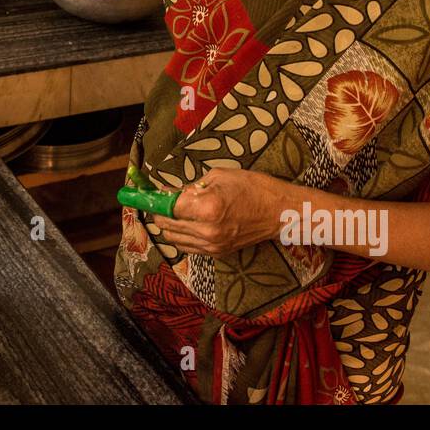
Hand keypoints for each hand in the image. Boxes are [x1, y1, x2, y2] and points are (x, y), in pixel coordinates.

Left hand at [153, 168, 287, 255]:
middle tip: (160, 200)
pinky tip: (185, 223)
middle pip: (167, 224)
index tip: (149, 193)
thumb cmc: (253, 187)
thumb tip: (168, 192)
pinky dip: (180, 235)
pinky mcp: (217, 253)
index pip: (167, 207)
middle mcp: (206, 231)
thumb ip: (190, 187)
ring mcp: (212, 245)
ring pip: (174, 239)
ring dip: (168, 224)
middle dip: (159, 211)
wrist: (279, 212)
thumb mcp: (219, 176)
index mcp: (207, 208)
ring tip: (172, 211)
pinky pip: (187, 247)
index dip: (156, 198)